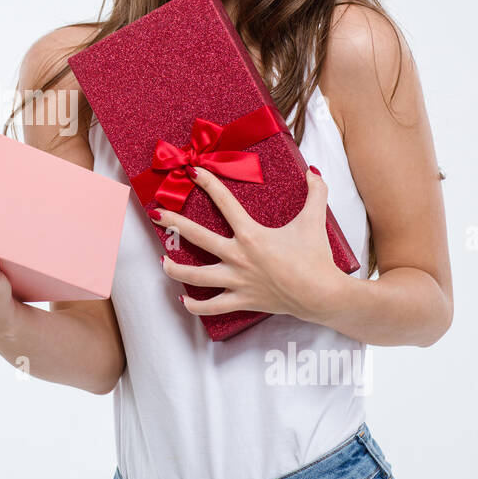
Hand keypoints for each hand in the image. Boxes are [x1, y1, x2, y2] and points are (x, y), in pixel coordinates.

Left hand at [149, 164, 342, 321]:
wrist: (322, 295)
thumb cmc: (316, 257)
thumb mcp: (314, 220)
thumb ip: (315, 193)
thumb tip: (313, 171)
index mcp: (251, 235)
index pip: (224, 203)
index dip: (209, 185)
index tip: (193, 172)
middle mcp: (238, 257)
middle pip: (197, 237)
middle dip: (174, 223)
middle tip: (155, 213)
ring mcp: (237, 281)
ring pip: (196, 276)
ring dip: (175, 269)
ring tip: (162, 261)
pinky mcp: (241, 300)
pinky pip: (212, 306)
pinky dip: (195, 306)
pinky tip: (184, 300)